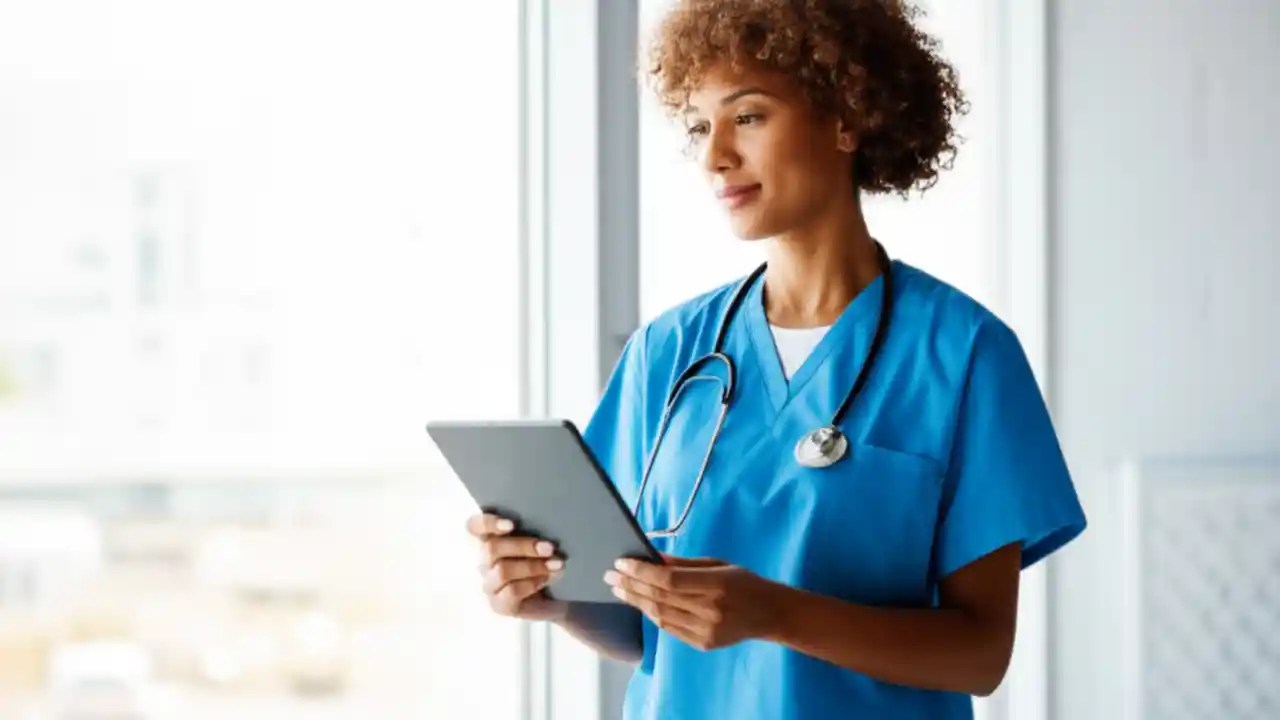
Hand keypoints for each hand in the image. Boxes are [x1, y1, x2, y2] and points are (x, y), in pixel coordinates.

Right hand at [466, 513, 568, 621]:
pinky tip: (546, 580)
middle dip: (523, 546)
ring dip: (532, 566)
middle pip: (491, 548)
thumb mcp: (539, 543)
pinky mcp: (498, 605)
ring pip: (502, 571)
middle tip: (549, 547)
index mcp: (490, 540)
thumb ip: (534, 530)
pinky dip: (532, 583)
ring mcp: (489, 585)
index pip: (474, 527)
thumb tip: (545, 520)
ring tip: (557, 564)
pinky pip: (511, 591)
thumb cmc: (546, 562)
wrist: (559, 597)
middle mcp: (484, 562)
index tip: (511, 525)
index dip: (487, 523)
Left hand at [604, 553, 784, 650]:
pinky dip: (652, 615)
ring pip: (661, 615)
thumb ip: (684, 563)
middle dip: (631, 585)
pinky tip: (640, 603)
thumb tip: (652, 556)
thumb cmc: (743, 582)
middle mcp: (710, 610)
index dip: (641, 572)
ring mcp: (706, 630)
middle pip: (660, 598)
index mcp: (716, 585)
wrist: (770, 614)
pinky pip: (669, 628)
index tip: (621, 563)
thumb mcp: (718, 564)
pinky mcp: (703, 644)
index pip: (669, 580)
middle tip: (610, 575)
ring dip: (636, 601)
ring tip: (619, 589)